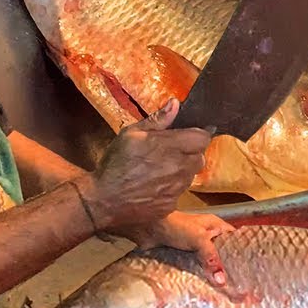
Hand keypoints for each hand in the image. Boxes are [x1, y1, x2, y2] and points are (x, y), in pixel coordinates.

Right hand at [80, 99, 211, 230]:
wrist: (104, 200)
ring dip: (182, 171)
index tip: (187, 136)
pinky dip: (172, 188)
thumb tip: (175, 104)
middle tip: (171, 153)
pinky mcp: (172, 204)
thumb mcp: (130, 134)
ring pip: (191, 175)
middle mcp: (178, 167)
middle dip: (190, 154)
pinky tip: (155, 185)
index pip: (203, 138)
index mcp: (169, 146)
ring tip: (160, 170)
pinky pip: (180, 192)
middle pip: (200, 157)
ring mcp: (176, 188)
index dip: (197, 136)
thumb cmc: (115, 163)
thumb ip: (157, 119)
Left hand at [123, 211, 233, 286]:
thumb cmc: (175, 225)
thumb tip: (222, 281)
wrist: (146, 227)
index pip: (234, 239)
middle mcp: (206, 236)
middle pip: (221, 253)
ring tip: (222, 289)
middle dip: (225, 267)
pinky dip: (196, 275)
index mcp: (215, 226)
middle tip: (236, 283)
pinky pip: (193, 267)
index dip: (241, 252)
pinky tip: (202, 287)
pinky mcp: (181, 255)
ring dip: (210, 273)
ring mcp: (193, 246)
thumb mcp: (199, 240)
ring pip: (206, 262)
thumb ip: (211, 259)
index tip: (249, 267)